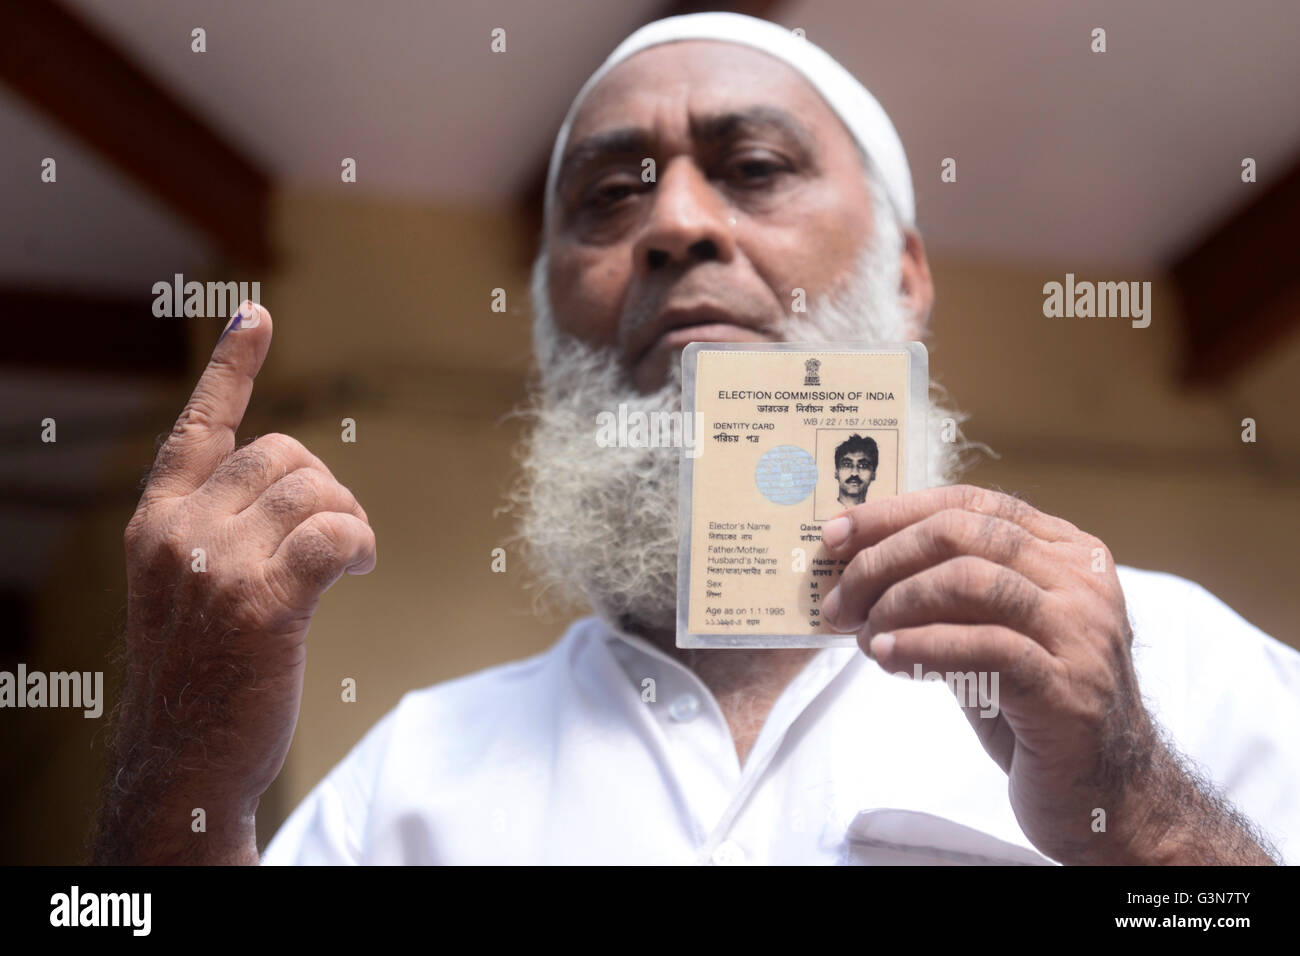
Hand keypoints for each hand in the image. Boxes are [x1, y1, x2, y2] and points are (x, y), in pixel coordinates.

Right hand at [95, 302, 375, 863]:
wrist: (183, 762)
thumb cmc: (201, 675)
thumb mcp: (186, 589)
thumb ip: (220, 530)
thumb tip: (293, 488)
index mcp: (156, 522)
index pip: (199, 428)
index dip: (232, 368)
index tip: (256, 314)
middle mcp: (178, 532)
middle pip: (284, 455)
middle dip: (325, 486)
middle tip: (337, 534)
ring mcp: (217, 566)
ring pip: (314, 489)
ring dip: (348, 517)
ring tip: (349, 555)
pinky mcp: (264, 603)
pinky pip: (335, 531)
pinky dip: (358, 541)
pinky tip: (357, 566)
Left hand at [818, 484, 1270, 864]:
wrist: (1104, 790)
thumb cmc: (1033, 705)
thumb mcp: (989, 632)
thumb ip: (945, 594)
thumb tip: (856, 573)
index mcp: (1065, 551)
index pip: (970, 503)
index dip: (895, 513)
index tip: (836, 535)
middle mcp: (1081, 579)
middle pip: (964, 534)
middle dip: (884, 559)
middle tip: (838, 598)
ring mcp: (1081, 630)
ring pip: (972, 580)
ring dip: (898, 601)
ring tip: (861, 633)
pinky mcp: (1069, 686)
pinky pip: (983, 646)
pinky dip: (922, 646)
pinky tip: (885, 658)